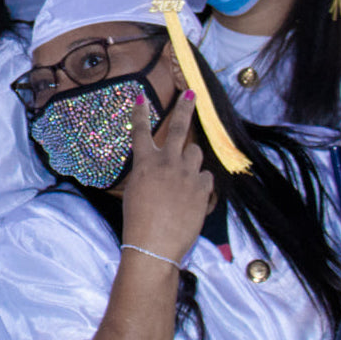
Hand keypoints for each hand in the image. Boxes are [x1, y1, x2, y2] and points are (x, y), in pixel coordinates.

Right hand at [120, 89, 213, 264]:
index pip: (140, 132)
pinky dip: (200, 184)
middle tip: (191, 93)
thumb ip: (147, 175)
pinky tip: (193, 197)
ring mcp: (187, 174)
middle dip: (185, 107)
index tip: (141, 98)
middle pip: (180, 128)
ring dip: (191, 159)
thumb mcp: (134, 192)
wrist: (153, 245)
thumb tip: (159, 170)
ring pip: (196, 153)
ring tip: (185, 174)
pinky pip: (206, 178)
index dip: (139, 114)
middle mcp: (167, 163)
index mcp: (145, 164)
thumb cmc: (138, 223)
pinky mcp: (202, 189)